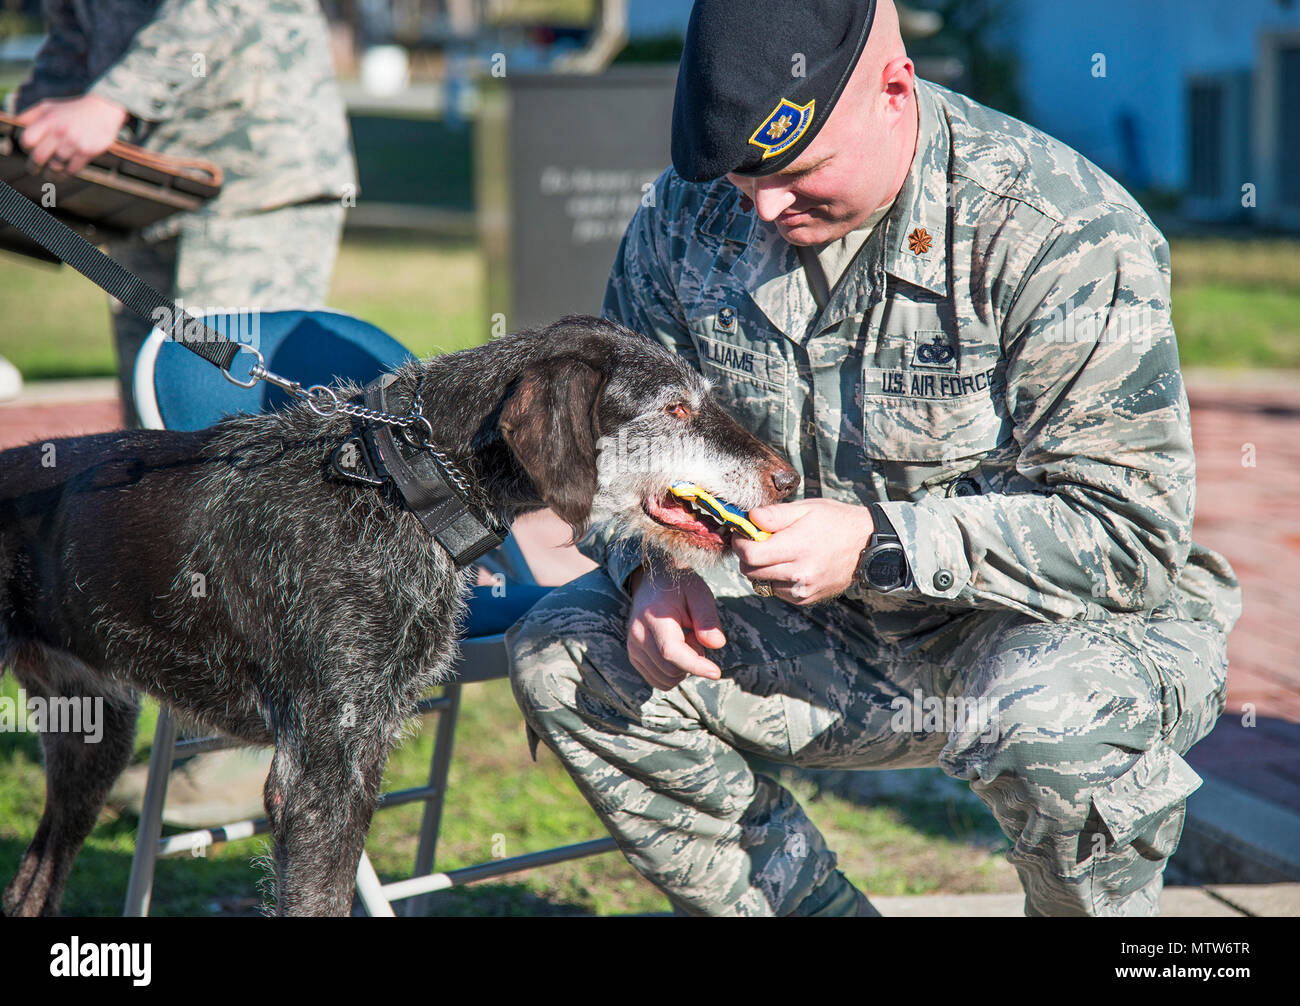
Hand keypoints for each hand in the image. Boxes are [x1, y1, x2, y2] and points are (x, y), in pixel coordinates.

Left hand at [16, 95, 127, 176]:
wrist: (103, 109)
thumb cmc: (72, 109)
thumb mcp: (49, 106)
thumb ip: (31, 115)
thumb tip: (17, 124)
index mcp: (47, 121)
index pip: (28, 141)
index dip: (26, 148)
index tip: (30, 151)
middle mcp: (59, 132)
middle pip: (39, 157)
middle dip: (34, 167)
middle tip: (34, 170)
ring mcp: (73, 143)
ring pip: (55, 167)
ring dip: (50, 174)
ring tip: (49, 175)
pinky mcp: (87, 152)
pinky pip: (72, 169)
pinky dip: (66, 173)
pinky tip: (63, 173)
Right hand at [626, 564, 725, 690]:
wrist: (653, 583)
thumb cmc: (680, 588)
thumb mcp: (700, 595)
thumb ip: (708, 619)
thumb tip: (717, 644)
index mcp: (653, 618)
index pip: (671, 652)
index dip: (695, 666)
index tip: (716, 672)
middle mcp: (638, 635)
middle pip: (670, 669)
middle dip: (692, 662)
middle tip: (696, 636)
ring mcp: (633, 648)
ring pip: (665, 680)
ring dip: (683, 668)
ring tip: (684, 640)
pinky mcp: (634, 657)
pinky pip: (659, 681)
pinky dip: (673, 673)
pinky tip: (676, 650)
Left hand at [731, 499, 874, 605]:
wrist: (867, 545)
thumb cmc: (836, 521)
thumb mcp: (807, 508)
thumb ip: (775, 515)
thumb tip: (749, 518)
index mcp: (798, 547)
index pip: (750, 555)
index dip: (740, 543)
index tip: (742, 533)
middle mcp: (800, 573)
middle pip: (750, 572)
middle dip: (746, 556)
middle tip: (756, 541)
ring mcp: (803, 589)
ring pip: (760, 583)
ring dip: (760, 569)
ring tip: (775, 552)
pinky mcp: (806, 598)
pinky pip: (776, 590)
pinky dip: (775, 578)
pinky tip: (789, 564)